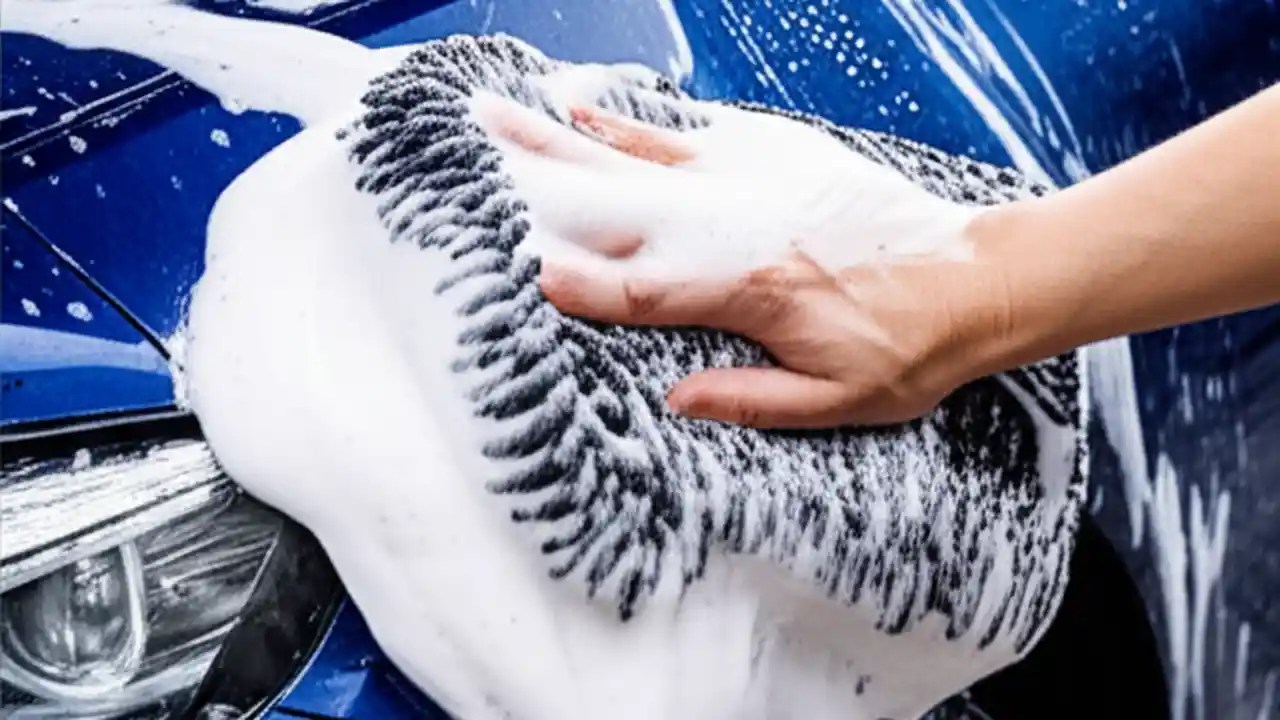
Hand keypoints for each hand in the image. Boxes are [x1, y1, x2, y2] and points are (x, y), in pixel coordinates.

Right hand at [470, 93, 1014, 428]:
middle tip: (477, 143)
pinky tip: (601, 109)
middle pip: (620, 199)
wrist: (976, 276)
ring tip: (517, 110)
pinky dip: (641, 121)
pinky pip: (694, 130)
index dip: (577, 280)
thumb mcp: (836, 401)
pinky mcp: (779, 150)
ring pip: (645, 154)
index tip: (517, 267)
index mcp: (747, 288)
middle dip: (542, 174)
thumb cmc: (907, 346)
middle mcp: (738, 221)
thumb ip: (749, 399)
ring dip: (576, 136)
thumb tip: (673, 400)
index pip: (639, 287)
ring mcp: (755, 176)